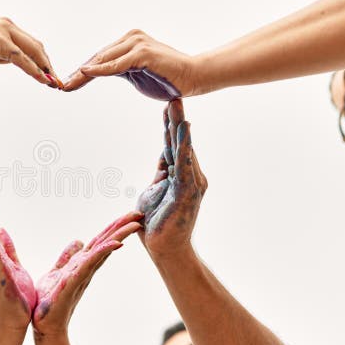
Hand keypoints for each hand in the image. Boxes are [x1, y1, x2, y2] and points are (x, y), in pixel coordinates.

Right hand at [0, 17, 61, 87]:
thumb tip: (9, 60)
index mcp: (4, 28)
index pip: (28, 45)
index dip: (40, 60)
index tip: (47, 75)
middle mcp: (8, 27)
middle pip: (36, 47)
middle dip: (48, 65)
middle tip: (56, 81)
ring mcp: (5, 33)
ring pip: (34, 51)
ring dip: (46, 69)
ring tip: (53, 83)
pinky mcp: (1, 42)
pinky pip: (23, 59)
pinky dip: (35, 70)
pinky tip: (43, 79)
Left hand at [32, 212, 142, 336]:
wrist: (44, 325)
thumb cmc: (50, 301)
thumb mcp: (58, 272)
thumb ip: (67, 257)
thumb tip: (78, 241)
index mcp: (82, 264)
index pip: (101, 241)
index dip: (114, 227)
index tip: (131, 214)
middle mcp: (86, 269)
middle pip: (106, 243)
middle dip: (121, 227)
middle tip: (139, 213)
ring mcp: (81, 275)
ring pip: (102, 252)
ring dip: (117, 237)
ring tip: (133, 224)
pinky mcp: (72, 284)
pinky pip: (88, 265)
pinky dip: (101, 253)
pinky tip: (113, 244)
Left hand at [63, 30, 197, 97]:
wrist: (193, 78)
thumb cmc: (165, 78)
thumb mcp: (134, 74)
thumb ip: (117, 70)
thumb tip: (95, 72)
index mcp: (128, 41)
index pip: (100, 58)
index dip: (82, 72)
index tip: (67, 83)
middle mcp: (131, 38)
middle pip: (98, 58)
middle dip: (78, 74)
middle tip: (61, 86)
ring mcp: (137, 43)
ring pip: (103, 61)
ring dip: (83, 74)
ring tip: (68, 84)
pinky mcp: (142, 53)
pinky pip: (115, 65)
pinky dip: (99, 70)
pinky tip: (84, 73)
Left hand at [136, 99, 207, 258]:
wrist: (163, 249)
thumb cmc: (156, 223)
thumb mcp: (153, 191)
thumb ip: (160, 174)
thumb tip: (162, 160)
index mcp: (179, 175)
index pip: (172, 145)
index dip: (169, 125)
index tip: (167, 104)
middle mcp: (190, 176)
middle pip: (180, 143)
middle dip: (175, 120)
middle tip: (174, 95)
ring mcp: (191, 183)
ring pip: (184, 149)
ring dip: (179, 127)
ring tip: (177, 106)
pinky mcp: (188, 191)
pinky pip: (184, 164)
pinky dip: (182, 147)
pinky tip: (182, 131)